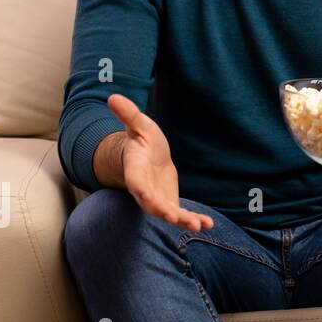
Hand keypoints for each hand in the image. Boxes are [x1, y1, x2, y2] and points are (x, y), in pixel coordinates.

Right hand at [107, 93, 213, 232]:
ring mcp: (157, 199)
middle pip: (151, 203)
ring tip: (198, 225)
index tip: (144, 195)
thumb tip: (113, 96)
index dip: (139, 188)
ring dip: (182, 220)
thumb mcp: (139, 125)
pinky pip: (181, 215)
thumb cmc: (142, 141)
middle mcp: (144, 190)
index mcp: (135, 171)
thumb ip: (129, 115)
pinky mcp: (170, 203)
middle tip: (174, 218)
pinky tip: (208, 225)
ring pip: (168, 213)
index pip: (135, 181)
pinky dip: (193, 220)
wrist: (148, 158)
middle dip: (162, 211)